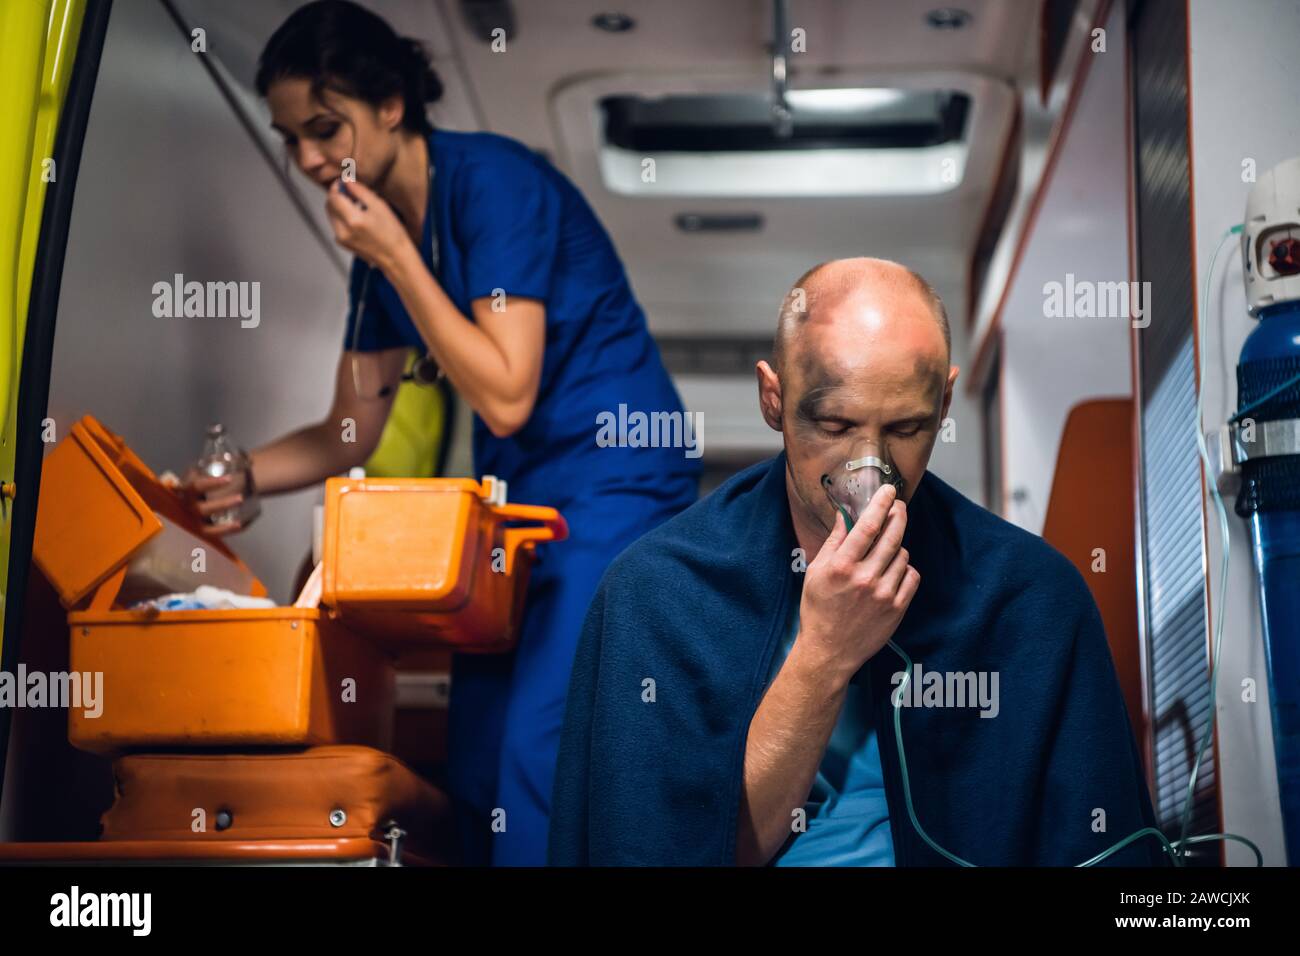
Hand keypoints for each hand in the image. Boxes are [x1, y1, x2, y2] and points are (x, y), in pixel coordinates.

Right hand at [180, 467, 252, 536]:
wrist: (198, 490)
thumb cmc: (204, 478)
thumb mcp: (207, 469)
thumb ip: (223, 465)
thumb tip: (250, 461)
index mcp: (187, 488)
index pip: (196, 486)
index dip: (212, 484)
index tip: (230, 479)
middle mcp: (188, 506)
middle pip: (202, 509)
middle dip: (222, 505)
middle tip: (241, 498)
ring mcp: (194, 520)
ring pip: (206, 528)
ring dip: (224, 527)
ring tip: (239, 523)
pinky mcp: (202, 530)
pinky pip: (215, 534)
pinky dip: (229, 531)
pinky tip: (243, 525)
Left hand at [325, 178, 412, 273]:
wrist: (396, 258)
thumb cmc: (393, 233)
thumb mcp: (379, 206)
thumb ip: (360, 191)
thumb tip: (347, 180)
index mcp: (352, 219)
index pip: (334, 197)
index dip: (337, 187)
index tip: (344, 182)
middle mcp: (343, 230)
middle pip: (329, 206)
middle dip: (337, 196)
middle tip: (352, 192)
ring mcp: (341, 239)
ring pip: (332, 215)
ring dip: (340, 206)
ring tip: (357, 205)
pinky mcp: (343, 244)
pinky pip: (337, 225)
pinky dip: (343, 217)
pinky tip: (358, 218)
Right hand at [794, 483, 919, 688]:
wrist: (829, 651)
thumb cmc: (818, 610)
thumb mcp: (816, 572)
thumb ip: (834, 542)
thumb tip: (846, 515)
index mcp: (842, 566)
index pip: (869, 526)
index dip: (882, 503)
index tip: (889, 491)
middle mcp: (865, 578)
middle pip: (893, 535)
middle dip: (899, 515)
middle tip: (899, 506)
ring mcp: (884, 594)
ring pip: (903, 555)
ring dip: (896, 548)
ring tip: (883, 554)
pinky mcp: (897, 608)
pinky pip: (912, 577)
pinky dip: (905, 570)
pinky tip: (891, 573)